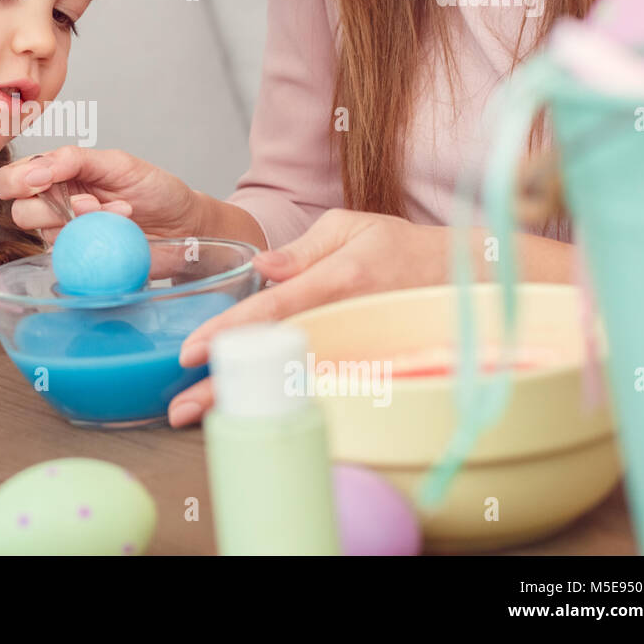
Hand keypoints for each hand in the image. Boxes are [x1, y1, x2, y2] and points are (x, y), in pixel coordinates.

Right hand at [0, 145, 200, 244]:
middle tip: (91, 202)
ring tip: (119, 212)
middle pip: (19, 212)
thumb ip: (73, 160)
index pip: (10, 178)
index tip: (43, 181)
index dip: (17, 181)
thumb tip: (37, 170)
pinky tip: (119, 232)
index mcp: (56, 174)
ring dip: (82, 222)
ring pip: (43, 235)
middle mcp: (54, 205)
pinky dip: (93, 242)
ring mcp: (66, 236)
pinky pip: (66, 257)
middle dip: (53, 207)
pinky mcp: (79, 261)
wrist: (184, 225)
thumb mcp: (117, 162)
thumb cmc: (154, 189)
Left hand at [166, 209, 450, 426]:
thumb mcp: (352, 227)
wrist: (463, 278)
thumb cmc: (400, 248)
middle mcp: (344, 320)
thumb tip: (261, 267)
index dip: (230, 331)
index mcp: (338, 279)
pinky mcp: (363, 367)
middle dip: (226, 385)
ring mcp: (354, 350)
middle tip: (180, 407)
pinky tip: (246, 413)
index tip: (191, 351)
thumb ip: (302, 249)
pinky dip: (279, 404)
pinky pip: (314, 390)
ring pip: (290, 382)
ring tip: (199, 416)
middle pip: (273, 358)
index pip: (273, 308)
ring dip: (245, 401)